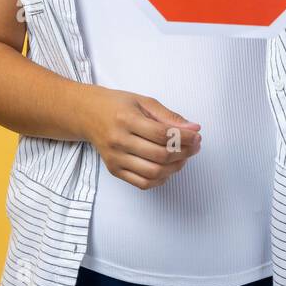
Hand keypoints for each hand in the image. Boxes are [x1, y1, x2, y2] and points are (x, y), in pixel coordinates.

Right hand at [82, 87, 202, 189]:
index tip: (197, 136)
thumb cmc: (118, 105)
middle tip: (195, 147)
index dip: (185, 138)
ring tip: (183, 157)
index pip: (162, 134)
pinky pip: (143, 183)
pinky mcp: (114, 170)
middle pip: (160, 155)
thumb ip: (169, 116)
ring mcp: (115, 158)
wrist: (88, 115)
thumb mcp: (143, 102)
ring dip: (175, 168)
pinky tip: (168, 168)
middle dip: (184, 153)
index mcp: (126, 119)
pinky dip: (160, 179)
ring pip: (153, 173)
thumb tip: (194, 129)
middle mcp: (119, 141)